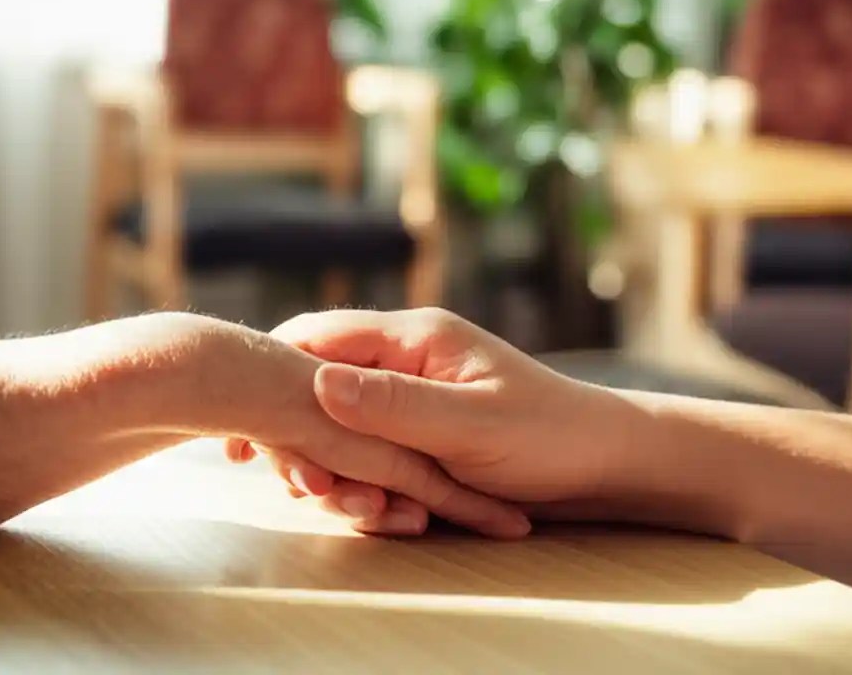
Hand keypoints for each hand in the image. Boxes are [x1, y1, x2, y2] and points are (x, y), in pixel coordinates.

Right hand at [96, 312, 529, 538]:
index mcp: (413, 339)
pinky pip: (370, 451)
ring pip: (339, 427)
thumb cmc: (549, 436)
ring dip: (341, 471)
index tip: (244, 428)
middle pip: (319, 389)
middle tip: (307, 488)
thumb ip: (392, 404)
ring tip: (362, 508)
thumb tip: (315, 382)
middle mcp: (405, 361)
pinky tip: (384, 512)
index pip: (318, 340)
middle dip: (308, 442)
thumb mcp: (469, 424)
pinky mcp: (420, 431)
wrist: (607, 464)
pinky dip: (369, 483)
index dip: (274, 378)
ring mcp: (411, 396)